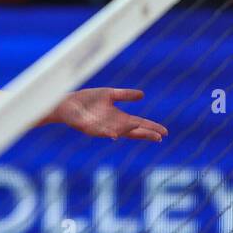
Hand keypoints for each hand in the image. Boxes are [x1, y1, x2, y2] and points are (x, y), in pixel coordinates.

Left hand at [53, 88, 167, 141]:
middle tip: (159, 137)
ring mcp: (101, 128)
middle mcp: (113, 125)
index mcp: (119, 118)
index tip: (164, 132)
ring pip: (118, 132)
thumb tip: (143, 95)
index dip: (151, 128)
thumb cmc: (88, 99)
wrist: (68, 103)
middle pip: (133, 131)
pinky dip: (108, 133)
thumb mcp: (110, 94)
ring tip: (144, 133)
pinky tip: (115, 134)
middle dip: (145, 134)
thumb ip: (125, 95)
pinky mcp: (89, 127)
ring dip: (130, 132)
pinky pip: (100, 131)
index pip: (139, 124)